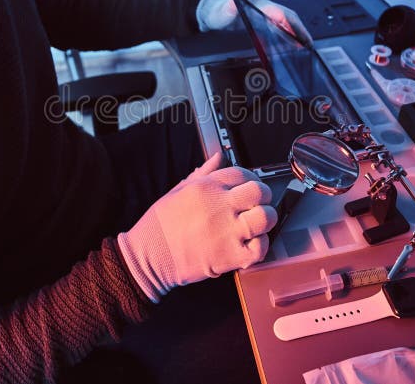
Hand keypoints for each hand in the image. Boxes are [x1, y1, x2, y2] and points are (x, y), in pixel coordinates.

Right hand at [117, 153, 276, 301]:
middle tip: (258, 204)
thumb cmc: (160, 225)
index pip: (241, 173)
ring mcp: (226, 232)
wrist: (148, 257)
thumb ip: (203, 172)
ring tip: (257, 225)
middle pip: (259, 192)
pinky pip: (260, 248)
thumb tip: (219, 156)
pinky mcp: (229, 257)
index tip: (250, 186)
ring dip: (266, 220)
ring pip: (265, 218)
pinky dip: (261, 246)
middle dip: (264, 196)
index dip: (250, 178)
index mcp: (205, 187)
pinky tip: (251, 244)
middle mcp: (218, 206)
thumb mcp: (178, 190)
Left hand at [196, 0, 312, 45]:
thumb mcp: (218, 13)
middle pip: (286, 16)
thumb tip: (232, 3)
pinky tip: (292, 47)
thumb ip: (225, 11)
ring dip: (297, 33)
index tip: (291, 27)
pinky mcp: (263, 23)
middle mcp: (262, 8)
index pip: (273, 9)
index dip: (283, 18)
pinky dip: (288, 38)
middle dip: (298, 28)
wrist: (213, 13)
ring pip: (286, 22)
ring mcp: (264, 15)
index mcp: (254, 4)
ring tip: (305, 45)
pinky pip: (279, 29)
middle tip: (306, 41)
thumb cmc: (217, 12)